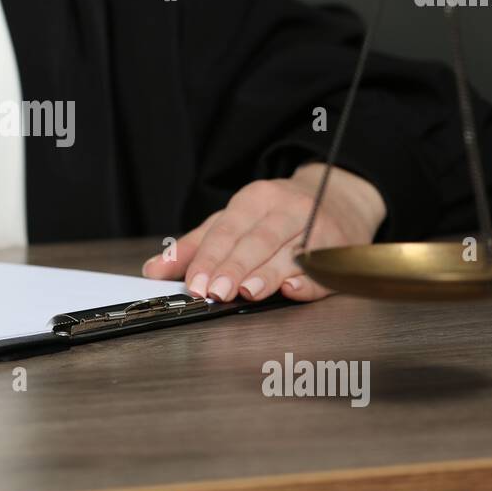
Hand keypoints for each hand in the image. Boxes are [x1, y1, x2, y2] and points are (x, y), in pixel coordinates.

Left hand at [141, 163, 386, 302]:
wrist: (337, 198)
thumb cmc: (276, 215)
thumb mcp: (233, 221)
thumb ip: (194, 247)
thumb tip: (154, 270)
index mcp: (255, 200)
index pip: (227, 231)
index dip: (209, 258)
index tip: (195, 283)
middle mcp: (286, 210)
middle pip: (257, 241)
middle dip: (234, 268)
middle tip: (215, 292)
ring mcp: (316, 228)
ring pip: (288, 253)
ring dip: (267, 275)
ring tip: (247, 292)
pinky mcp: (338, 248)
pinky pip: (321, 267)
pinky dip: (308, 280)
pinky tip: (293, 289)